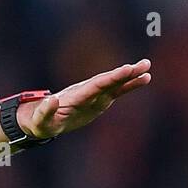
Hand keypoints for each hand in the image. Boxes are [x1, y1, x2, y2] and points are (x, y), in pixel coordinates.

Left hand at [18, 59, 151, 138]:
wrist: (39, 119)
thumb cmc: (39, 122)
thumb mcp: (40, 121)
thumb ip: (45, 111)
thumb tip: (51, 99)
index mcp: (75, 97)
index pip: (96, 85)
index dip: (111, 78)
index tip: (126, 70)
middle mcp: (86, 92)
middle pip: (108, 81)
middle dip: (125, 74)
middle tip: (143, 65)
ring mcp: (92, 96)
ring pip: (114, 84)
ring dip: (130, 77)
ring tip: (147, 68)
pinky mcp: (97, 101)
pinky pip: (116, 92)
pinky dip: (128, 86)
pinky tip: (144, 79)